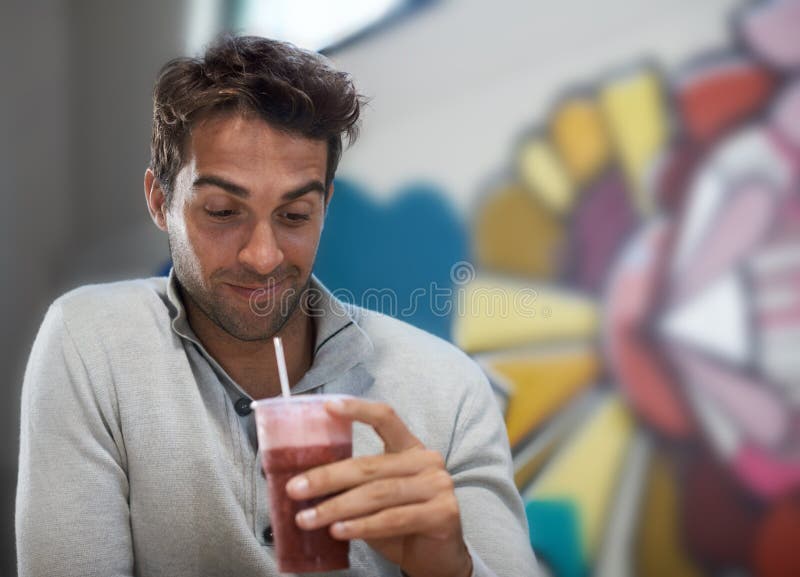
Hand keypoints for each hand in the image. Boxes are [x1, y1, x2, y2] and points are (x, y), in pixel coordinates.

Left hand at [285, 398, 472, 576]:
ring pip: (378, 494)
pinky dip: (362, 526)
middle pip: (370, 465)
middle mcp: (427, 461)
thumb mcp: (376, 499)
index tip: (327, 406)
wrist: (439, 558)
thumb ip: (354, 486)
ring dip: (337, 507)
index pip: (386, 418)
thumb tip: (306, 484)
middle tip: (295, 489)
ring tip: (308, 519)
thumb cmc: (402, 524)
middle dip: (327, 477)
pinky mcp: (442, 513)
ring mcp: (438, 486)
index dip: (358, 410)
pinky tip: (339, 532)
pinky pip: (393, 518)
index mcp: (410, 448)